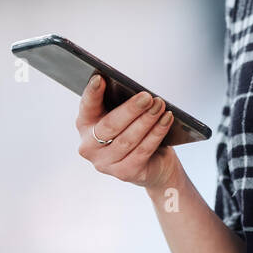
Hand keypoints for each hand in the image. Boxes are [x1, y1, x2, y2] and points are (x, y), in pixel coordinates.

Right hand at [75, 75, 180, 191]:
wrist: (154, 163)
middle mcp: (89, 146)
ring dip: (147, 121)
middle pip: (110, 126)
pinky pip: (142, 151)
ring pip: (128, 139)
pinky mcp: (124, 173)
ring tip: (160, 106)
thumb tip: (135, 91)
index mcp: (86, 125)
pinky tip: (166, 120)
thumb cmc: (136, 131)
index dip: (92, 93)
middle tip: (147, 97)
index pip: (87, 107)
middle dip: (131, 109)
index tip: (100, 78)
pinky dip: (156, 133)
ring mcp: (105, 162)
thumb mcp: (126, 116)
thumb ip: (122, 103)